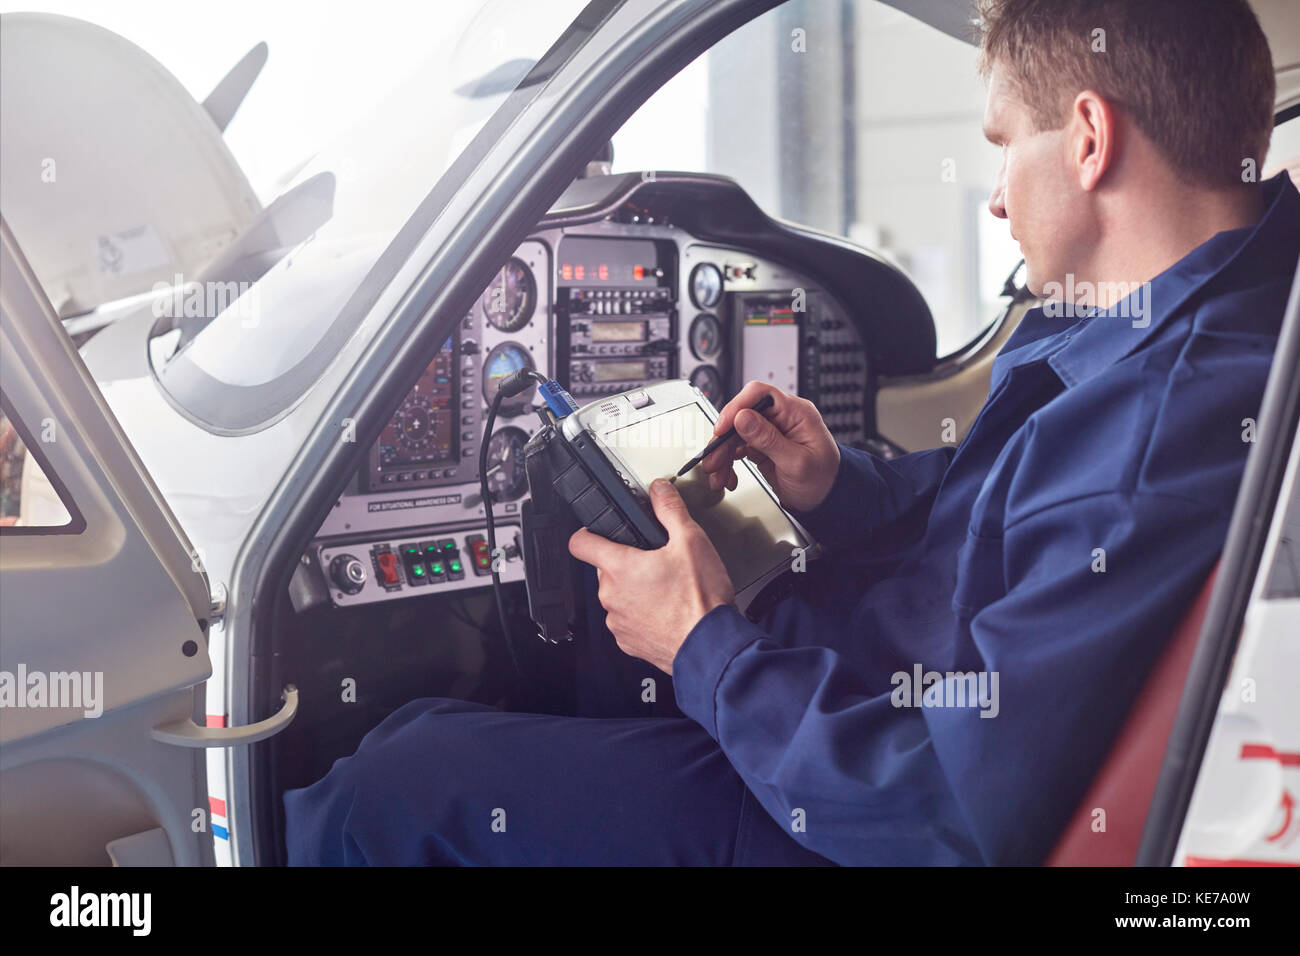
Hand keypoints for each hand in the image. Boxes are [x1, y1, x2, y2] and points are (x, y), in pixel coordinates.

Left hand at [568, 478, 733, 673]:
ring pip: (619, 596)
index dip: (587, 532)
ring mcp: (618, 623)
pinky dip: (643, 615)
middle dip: (627, 562)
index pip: (580, 543)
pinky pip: (629, 621)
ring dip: (636, 590)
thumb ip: (670, 509)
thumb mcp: (691, 541)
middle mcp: (611, 597)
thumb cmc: (701, 601)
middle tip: (657, 562)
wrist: (711, 648)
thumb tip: (658, 489)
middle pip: (606, 569)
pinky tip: (668, 611)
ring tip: (668, 590)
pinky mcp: (629, 644)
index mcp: (618, 568)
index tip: (597, 532)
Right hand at [699, 381, 839, 512]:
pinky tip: (728, 476)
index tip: (722, 428)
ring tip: (718, 475)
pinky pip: (737, 448)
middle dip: (723, 439)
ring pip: (735, 433)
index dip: (736, 407)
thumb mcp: (796, 462)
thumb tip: (743, 417)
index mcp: (796, 413)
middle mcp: (781, 418)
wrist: (827, 499)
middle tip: (714, 459)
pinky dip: (728, 462)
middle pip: (741, 416)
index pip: (759, 394)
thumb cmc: (823, 479)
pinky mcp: (761, 446)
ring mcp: (770, 432)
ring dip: (722, 454)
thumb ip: (769, 439)